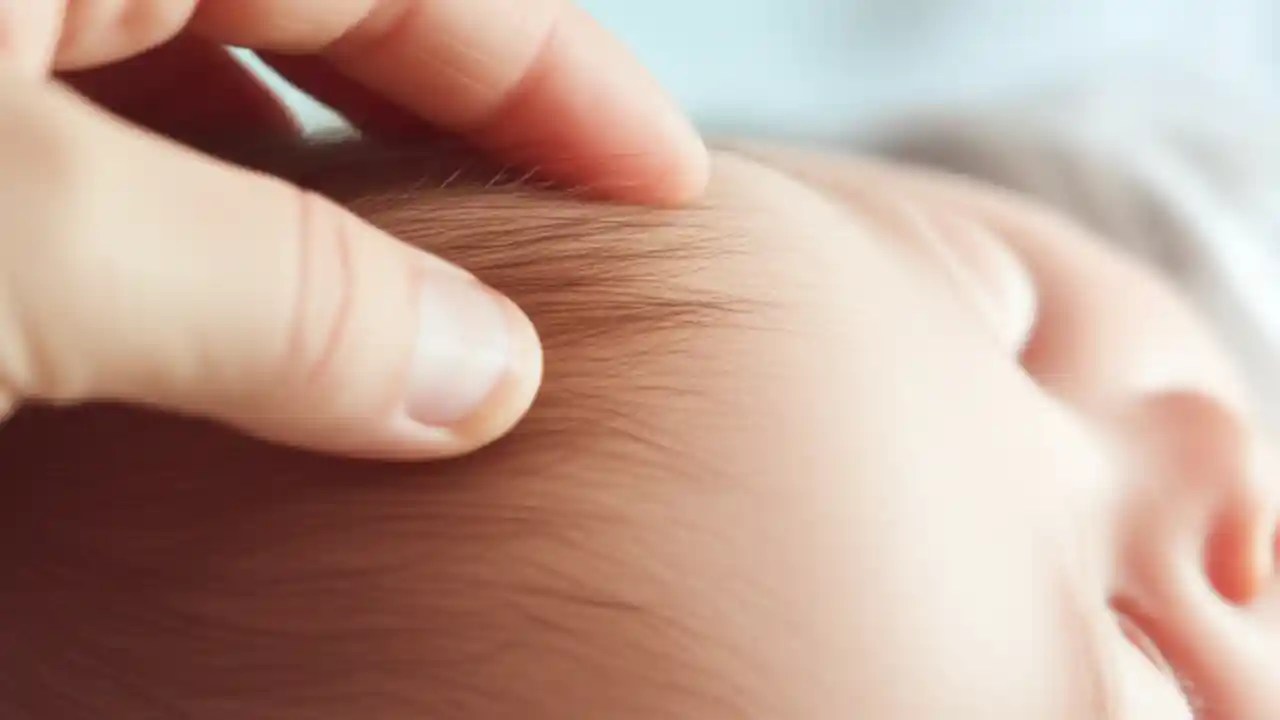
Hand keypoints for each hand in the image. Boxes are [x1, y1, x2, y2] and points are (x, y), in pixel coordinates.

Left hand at [0, 1, 707, 458]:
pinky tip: (216, 325)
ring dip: (323, 203)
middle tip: (566, 252)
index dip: (563, 79)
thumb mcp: (20, 243)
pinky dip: (193, 239)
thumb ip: (267, 295)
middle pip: (330, 22)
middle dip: (459, 135)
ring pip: (212, 95)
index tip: (669, 182)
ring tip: (405, 317)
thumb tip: (481, 376)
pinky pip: (108, 164)